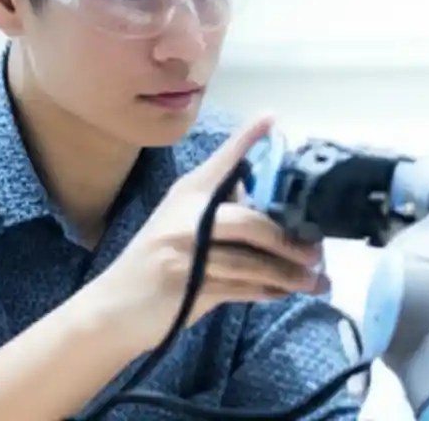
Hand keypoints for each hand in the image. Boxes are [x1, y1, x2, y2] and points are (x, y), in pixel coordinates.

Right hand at [84, 116, 326, 354]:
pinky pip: (240, 288)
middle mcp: (185, 217)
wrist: (111, 311)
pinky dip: (267, 292)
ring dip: (288, 274)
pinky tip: (284, 293)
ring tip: (314, 281)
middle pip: (249, 223)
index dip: (247, 139)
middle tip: (317, 252)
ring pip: (251, 262)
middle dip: (287, 241)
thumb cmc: (154, 266)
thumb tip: (268, 212)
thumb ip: (220, 215)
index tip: (270, 118)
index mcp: (188, 195)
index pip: (222, 161)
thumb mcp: (182, 228)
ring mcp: (184, 252)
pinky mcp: (187, 286)